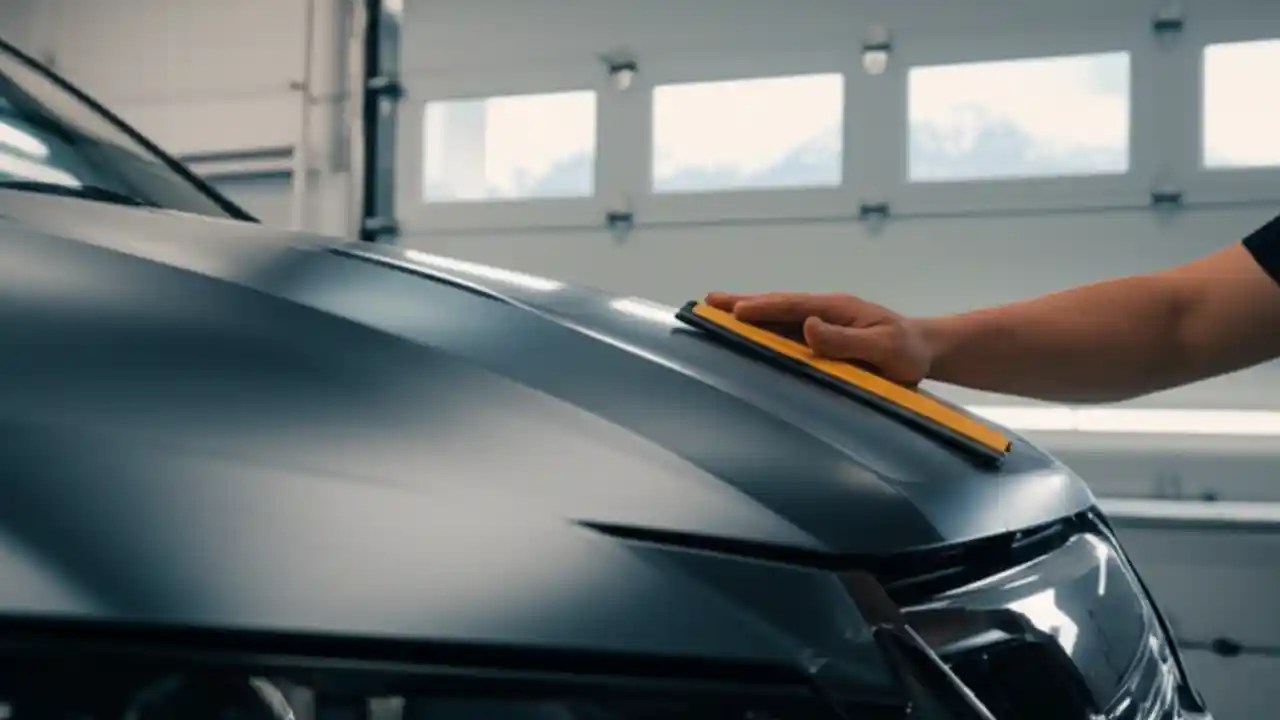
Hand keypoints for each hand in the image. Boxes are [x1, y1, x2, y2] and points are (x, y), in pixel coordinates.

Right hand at [704, 291, 933, 384]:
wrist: (925, 350)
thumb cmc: (908, 351)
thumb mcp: (884, 348)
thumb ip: (847, 339)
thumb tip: (808, 326)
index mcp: (838, 308)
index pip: (794, 306)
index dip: (763, 308)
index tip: (734, 311)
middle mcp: (826, 310)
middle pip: (778, 304)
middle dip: (743, 303)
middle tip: (709, 302)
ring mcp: (823, 321)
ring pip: (779, 315)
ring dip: (749, 312)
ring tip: (717, 312)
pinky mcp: (823, 335)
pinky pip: (787, 329)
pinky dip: (763, 327)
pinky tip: (748, 332)